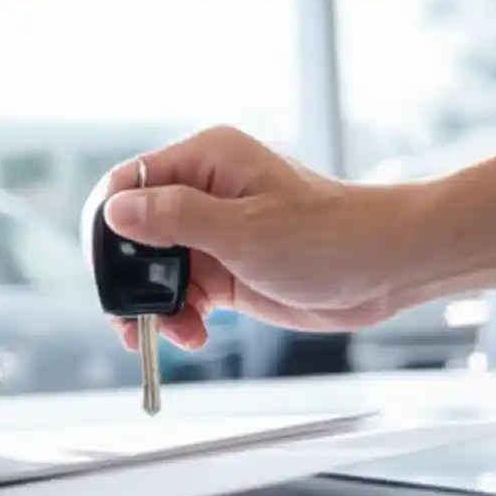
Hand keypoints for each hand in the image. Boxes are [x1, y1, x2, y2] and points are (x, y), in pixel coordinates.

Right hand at [99, 126, 423, 350]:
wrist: (385, 269)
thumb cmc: (329, 236)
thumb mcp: (243, 230)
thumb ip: (175, 219)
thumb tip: (115, 212)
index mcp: (205, 161)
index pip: (128, 184)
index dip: (109, 228)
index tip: (110, 272)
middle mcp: (202, 192)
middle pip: (134, 232)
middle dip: (129, 279)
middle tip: (132, 319)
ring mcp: (212, 232)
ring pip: (154, 270)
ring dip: (154, 306)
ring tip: (171, 332)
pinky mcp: (224, 269)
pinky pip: (181, 294)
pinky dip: (179, 318)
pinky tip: (193, 335)